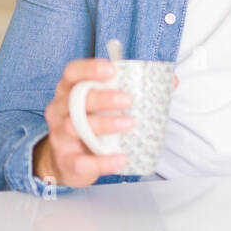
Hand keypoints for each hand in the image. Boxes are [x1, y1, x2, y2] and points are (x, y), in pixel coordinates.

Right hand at [36, 58, 178, 187]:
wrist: (69, 162)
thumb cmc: (92, 124)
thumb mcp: (105, 105)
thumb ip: (134, 90)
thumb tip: (171, 82)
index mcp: (70, 90)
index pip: (72, 72)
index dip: (89, 68)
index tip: (112, 70)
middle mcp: (60, 110)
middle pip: (76, 99)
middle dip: (103, 98)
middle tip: (128, 100)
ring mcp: (60, 135)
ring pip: (75, 127)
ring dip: (104, 124)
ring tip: (129, 124)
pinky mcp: (66, 160)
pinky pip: (81, 161)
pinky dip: (102, 161)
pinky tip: (121, 158)